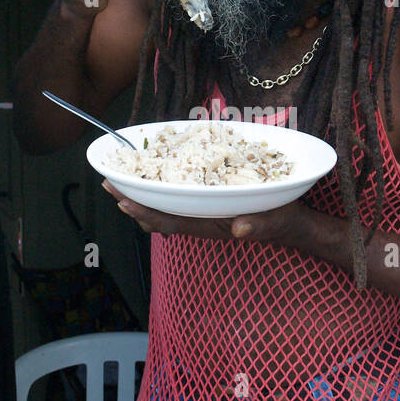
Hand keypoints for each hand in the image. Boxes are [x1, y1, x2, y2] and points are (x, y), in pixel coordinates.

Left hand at [101, 179, 310, 246]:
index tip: (123, 201)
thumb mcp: (274, 220)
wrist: (292, 220)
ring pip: (165, 204)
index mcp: (211, 224)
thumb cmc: (282, 220)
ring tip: (120, 176)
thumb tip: (239, 228)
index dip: (145, 212)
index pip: (171, 220)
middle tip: (108, 182)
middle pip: (159, 212)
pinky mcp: (209, 198)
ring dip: (142, 191)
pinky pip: (179, 194)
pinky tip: (152, 172)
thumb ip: (258, 225)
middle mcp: (202, 217)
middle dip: (133, 199)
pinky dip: (161, 184)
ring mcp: (204, 209)